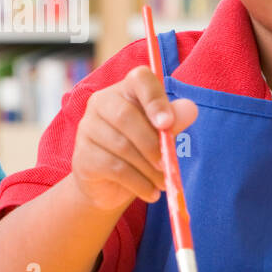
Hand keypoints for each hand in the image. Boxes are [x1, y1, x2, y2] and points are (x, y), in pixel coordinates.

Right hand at [71, 65, 198, 211]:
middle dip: (152, 143)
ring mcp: (87, 128)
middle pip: (126, 116)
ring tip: (164, 183)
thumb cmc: (140, 151)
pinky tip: (151, 192)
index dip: (155, 99)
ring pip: (121, 146)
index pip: (140, 79)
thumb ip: (175, 120)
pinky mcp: (82, 155)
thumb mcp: (161, 135)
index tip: (167, 124)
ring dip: (148, 169)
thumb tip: (190, 109)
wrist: (110, 185)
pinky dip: (138, 183)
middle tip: (168, 164)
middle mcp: (101, 102)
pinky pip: (114, 168)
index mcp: (125, 90)